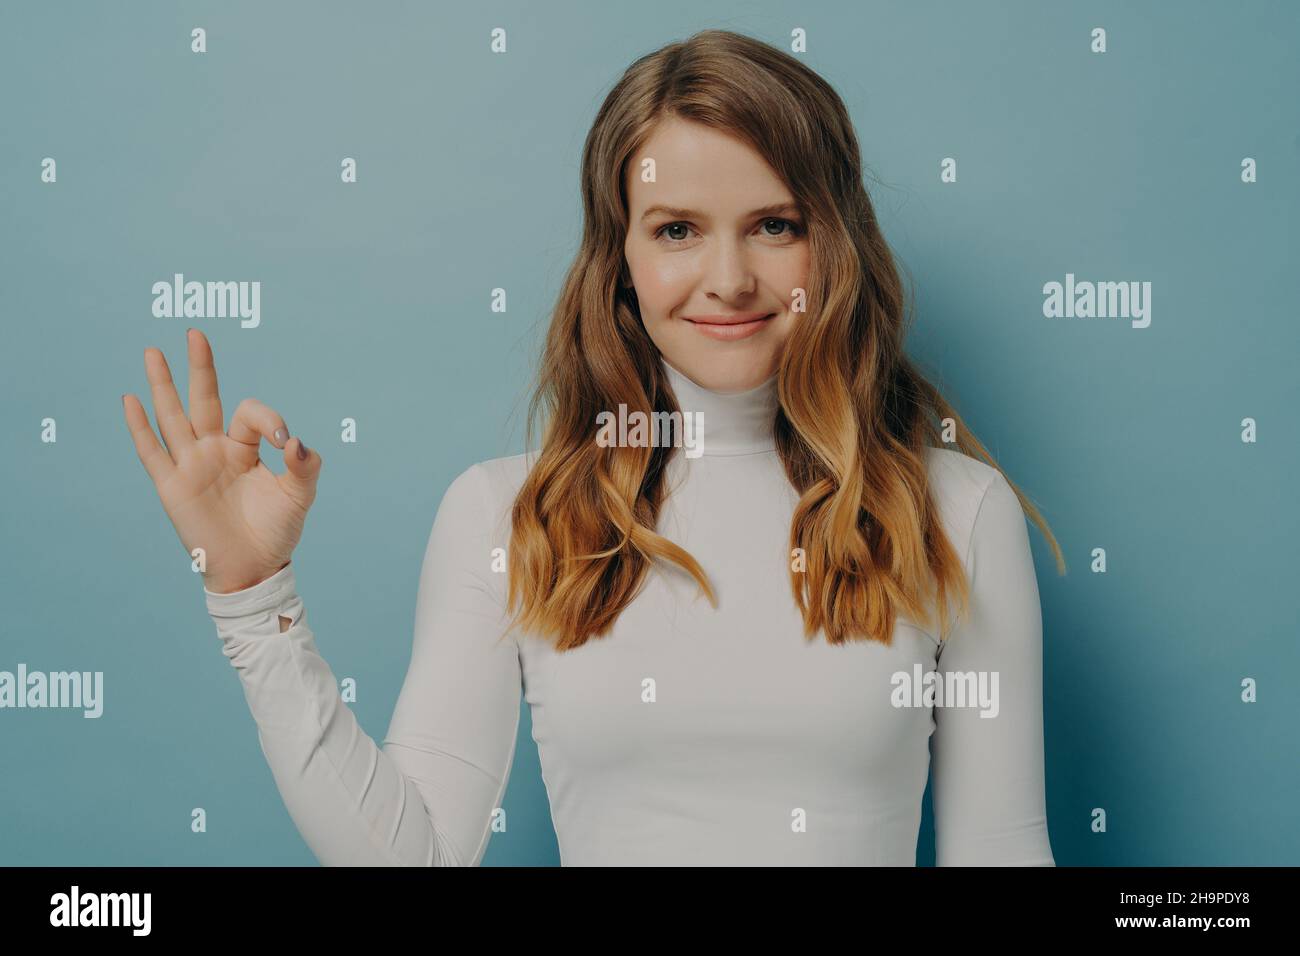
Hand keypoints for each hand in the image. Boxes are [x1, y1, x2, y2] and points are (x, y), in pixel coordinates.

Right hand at [122, 328, 322, 592]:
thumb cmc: (278, 530)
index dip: (270, 420)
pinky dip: (140, 427)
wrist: (254, 568)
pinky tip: (131, 400)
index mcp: (246, 448)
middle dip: (200, 367)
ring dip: (162, 385)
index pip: (251, 415)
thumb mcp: (300, 495)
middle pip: (204, 399)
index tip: (288, 444)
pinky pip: (152, 452)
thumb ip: (305, 466)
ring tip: (153, 352)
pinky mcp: (172, 487)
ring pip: (173, 417)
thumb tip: (297, 442)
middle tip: (195, 333)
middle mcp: (215, 450)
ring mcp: (191, 466)